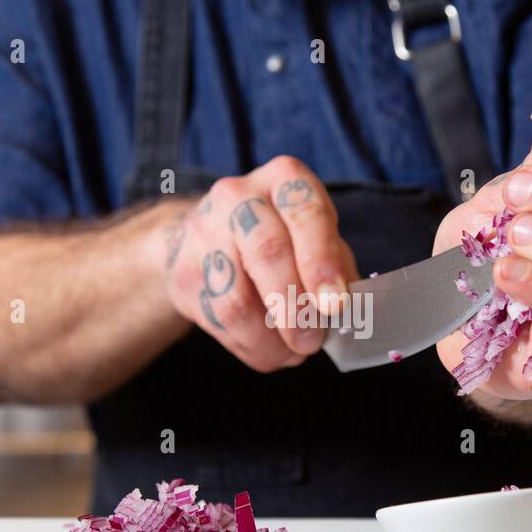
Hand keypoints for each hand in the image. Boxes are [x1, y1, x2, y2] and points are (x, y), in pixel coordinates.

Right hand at [162, 155, 358, 372]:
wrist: (204, 236)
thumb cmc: (278, 236)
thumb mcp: (315, 236)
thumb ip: (336, 265)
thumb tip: (348, 311)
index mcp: (283, 179)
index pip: (305, 213)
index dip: (322, 262)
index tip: (335, 304)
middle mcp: (238, 197)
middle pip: (267, 252)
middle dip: (296, 308)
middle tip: (312, 341)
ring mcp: (203, 235)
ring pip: (237, 300)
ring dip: (272, 339)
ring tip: (294, 352)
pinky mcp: (184, 275)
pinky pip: (220, 323)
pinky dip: (252, 346)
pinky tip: (270, 350)